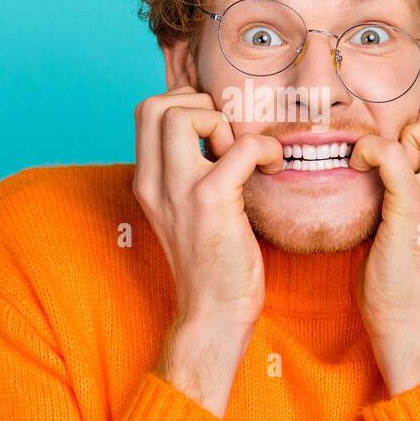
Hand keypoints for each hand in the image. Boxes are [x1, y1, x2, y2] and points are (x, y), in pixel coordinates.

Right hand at [132, 86, 284, 414]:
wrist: (213, 316)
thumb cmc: (212, 265)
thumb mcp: (186, 212)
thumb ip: (188, 175)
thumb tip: (219, 137)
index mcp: (147, 183)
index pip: (147, 112)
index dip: (186, 107)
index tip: (215, 138)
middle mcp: (154, 182)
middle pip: (156, 104)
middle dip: (199, 105)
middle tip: (226, 140)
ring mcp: (179, 190)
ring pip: (182, 114)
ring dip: (222, 123)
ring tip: (241, 156)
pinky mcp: (210, 201)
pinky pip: (240, 147)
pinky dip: (263, 148)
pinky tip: (273, 167)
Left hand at [348, 96, 419, 395]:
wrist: (408, 326)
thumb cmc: (402, 279)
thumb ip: (415, 187)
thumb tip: (393, 157)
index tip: (413, 128)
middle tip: (403, 143)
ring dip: (408, 132)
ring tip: (384, 162)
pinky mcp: (411, 211)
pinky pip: (393, 155)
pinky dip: (370, 150)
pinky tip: (356, 167)